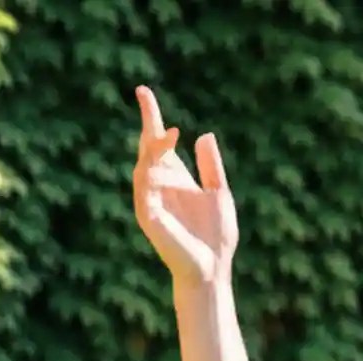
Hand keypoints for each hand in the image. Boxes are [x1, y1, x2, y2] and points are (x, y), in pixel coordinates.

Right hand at [132, 85, 238, 284]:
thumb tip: (204, 134)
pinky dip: (148, 175)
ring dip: (154, 148)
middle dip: (146, 124)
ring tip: (169, 132)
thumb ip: (211, 166)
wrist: (212, 267)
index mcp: (175, 178)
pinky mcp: (148, 217)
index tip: (143, 91)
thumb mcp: (219, 193)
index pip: (158, 142)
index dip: (150, 117)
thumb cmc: (216, 235)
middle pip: (147, 148)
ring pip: (143, 166)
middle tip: (146, 98)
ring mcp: (150, 200)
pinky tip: (156, 163)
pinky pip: (143, 191)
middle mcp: (159, 186)